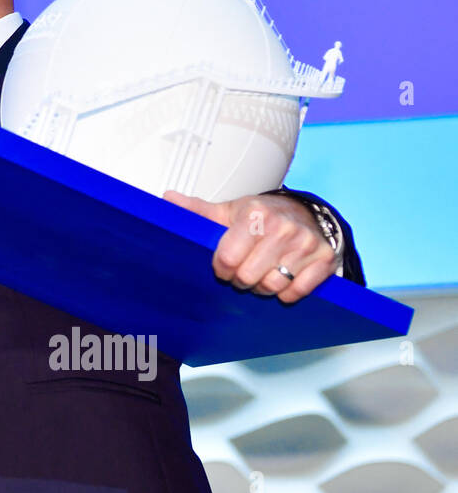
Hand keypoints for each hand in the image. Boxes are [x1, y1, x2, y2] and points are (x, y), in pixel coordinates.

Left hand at [163, 190, 338, 303]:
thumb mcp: (227, 211)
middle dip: (241, 279)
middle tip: (243, 270)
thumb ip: (198, 210)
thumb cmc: (260, 215)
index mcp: (254, 214)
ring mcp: (306, 243)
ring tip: (261, 272)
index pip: (227, 258)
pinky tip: (282, 278)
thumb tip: (168, 200)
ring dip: (263, 286)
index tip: (222, 265)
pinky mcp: (324, 259)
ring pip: (273, 286)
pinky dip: (287, 292)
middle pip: (249, 276)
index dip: (221, 268)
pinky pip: (298, 291)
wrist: (302, 213)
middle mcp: (283, 227)